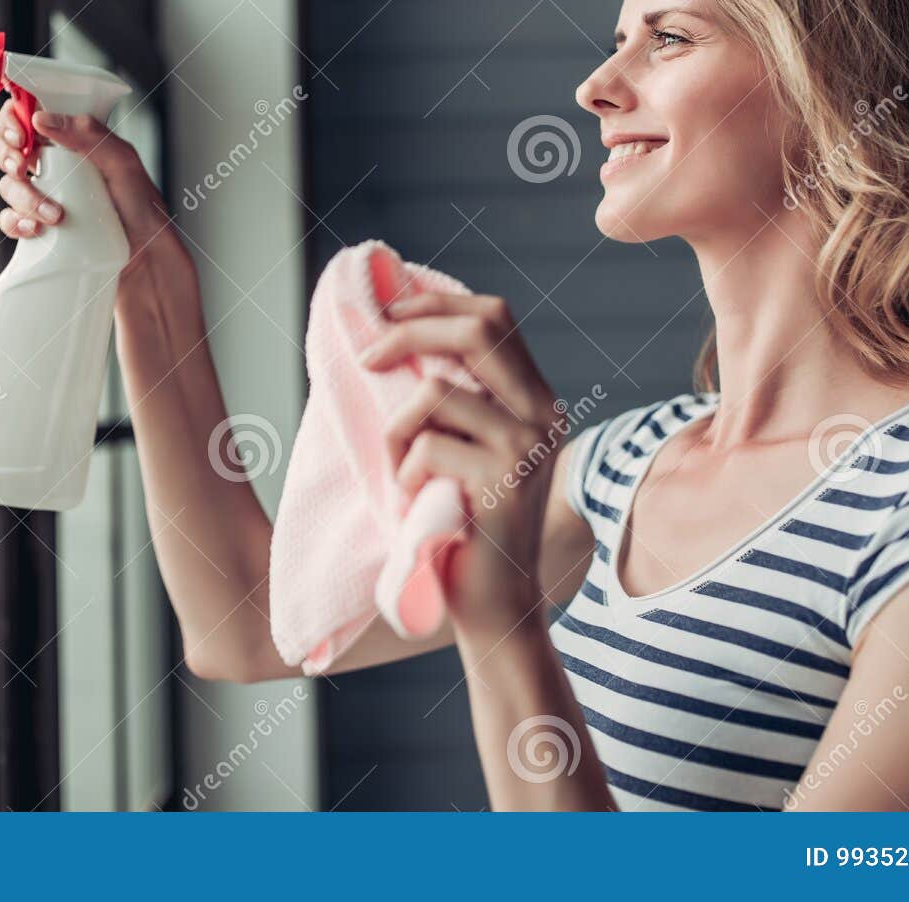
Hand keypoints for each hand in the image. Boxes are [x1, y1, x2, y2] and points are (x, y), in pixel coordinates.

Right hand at [0, 100, 183, 272]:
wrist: (147, 257)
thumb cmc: (143, 208)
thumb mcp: (124, 163)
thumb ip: (91, 135)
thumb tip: (43, 120)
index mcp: (71, 141)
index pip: (27, 116)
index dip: (11, 120)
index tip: (20, 136)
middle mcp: (53, 165)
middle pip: (6, 147)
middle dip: (5, 154)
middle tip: (21, 168)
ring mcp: (43, 195)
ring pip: (8, 185)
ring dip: (22, 197)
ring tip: (54, 213)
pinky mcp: (39, 226)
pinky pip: (11, 220)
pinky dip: (16, 223)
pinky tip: (34, 229)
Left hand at [360, 291, 568, 640]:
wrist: (495, 605)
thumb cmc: (463, 523)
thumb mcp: (466, 447)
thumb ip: (453, 397)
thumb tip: (389, 331)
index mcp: (536, 399)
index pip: (494, 317)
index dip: (437, 303)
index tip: (388, 311)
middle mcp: (543, 414)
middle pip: (477, 330)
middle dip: (408, 333)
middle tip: (365, 358)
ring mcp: (529, 445)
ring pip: (436, 390)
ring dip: (396, 429)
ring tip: (400, 471)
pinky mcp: (506, 481)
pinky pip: (426, 446)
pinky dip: (404, 474)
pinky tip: (418, 503)